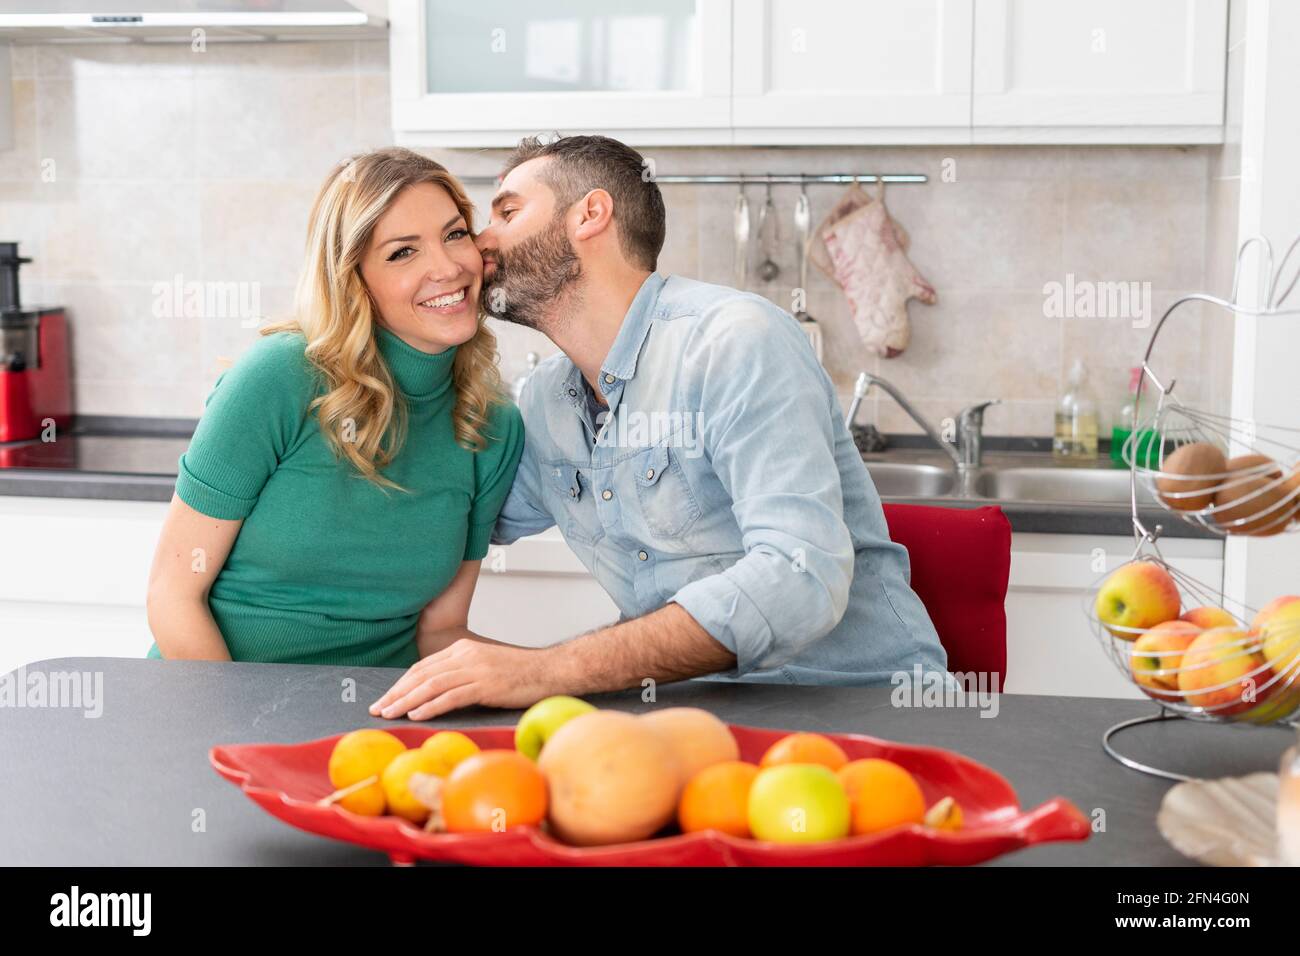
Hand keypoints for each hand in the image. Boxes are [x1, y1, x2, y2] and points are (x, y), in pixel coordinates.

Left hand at [368, 638, 563, 720]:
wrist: (551, 670)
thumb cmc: (521, 673)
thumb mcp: (486, 666)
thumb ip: (462, 673)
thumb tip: (437, 692)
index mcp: (463, 649)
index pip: (423, 667)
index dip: (400, 683)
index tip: (385, 697)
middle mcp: (466, 656)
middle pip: (421, 674)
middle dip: (396, 692)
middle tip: (378, 708)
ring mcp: (476, 669)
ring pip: (431, 685)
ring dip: (406, 700)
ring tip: (390, 713)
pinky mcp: (486, 685)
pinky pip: (451, 696)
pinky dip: (431, 706)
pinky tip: (417, 715)